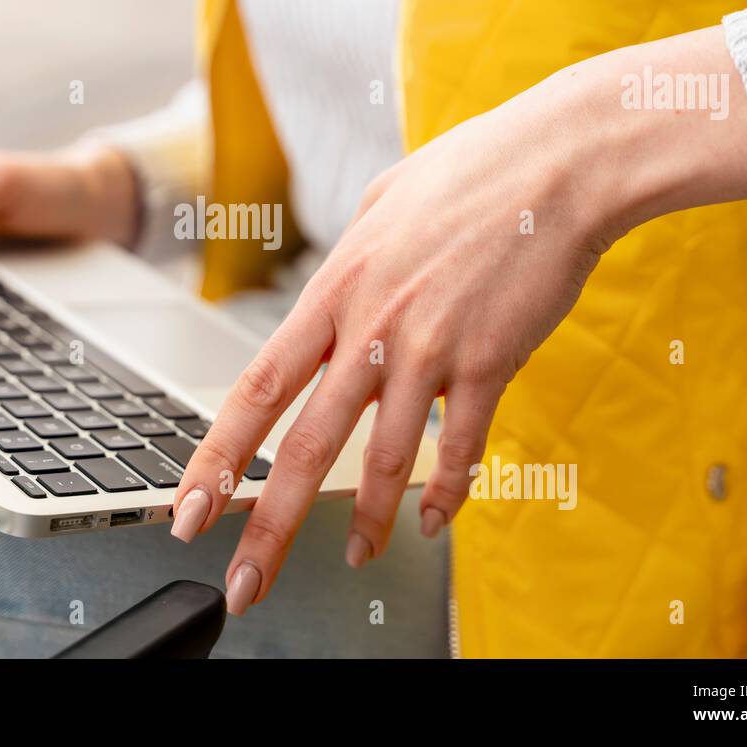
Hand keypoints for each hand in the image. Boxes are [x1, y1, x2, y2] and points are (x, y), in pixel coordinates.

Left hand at [169, 26, 746, 615]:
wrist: (556, 163)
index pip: (256, 391)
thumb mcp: (378, 204)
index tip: (189, 507)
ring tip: (353, 558)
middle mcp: (371, 327)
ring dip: (369, 523)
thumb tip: (334, 292)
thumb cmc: (468, 173)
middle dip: (268, 526)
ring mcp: (431, 348)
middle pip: (307, 447)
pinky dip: (448, 493)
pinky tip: (435, 523)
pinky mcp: (490, 361)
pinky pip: (461, 446)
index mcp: (333, 290)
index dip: (216, 458)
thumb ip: (349, 263)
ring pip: (386, 460)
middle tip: (243, 583)